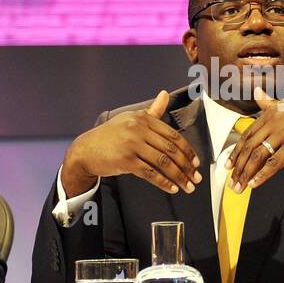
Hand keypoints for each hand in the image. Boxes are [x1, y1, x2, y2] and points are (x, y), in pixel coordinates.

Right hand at [60, 90, 201, 195]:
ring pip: (163, 162)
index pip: (173, 135)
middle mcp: (138, 129)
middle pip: (170, 149)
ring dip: (179, 176)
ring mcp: (132, 144)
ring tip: (188, 186)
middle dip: (187, 166)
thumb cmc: (111, 135)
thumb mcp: (131, 119)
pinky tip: (172, 188)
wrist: (86, 150)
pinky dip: (163, 182)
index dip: (188, 150)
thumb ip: (152, 111)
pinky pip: (150, 173)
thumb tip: (165, 93)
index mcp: (143, 119)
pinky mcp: (125, 160)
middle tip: (196, 178)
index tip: (196, 163)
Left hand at [226, 88, 283, 190]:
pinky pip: (273, 164)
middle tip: (231, 181)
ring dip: (246, 174)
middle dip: (238, 166)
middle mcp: (274, 122)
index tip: (228, 165)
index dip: (235, 152)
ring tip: (240, 187)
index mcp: (270, 113)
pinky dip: (262, 175)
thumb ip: (269, 102)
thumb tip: (256, 91)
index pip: (246, 135)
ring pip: (258, 157)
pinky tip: (254, 184)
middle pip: (249, 147)